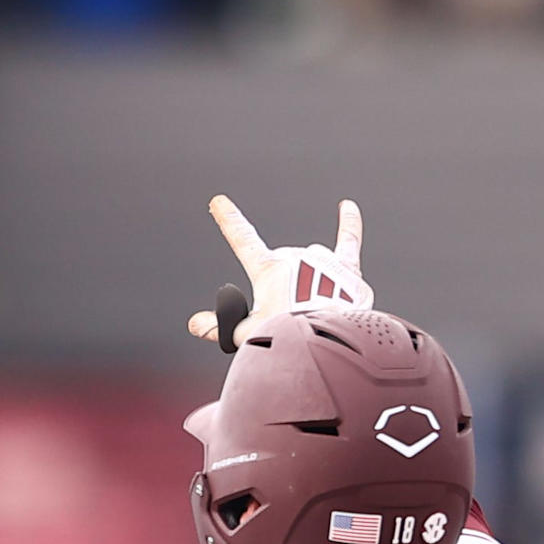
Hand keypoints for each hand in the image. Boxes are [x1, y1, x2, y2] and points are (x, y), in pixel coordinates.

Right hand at [186, 196, 372, 348]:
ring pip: (311, 260)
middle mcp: (296, 256)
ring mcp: (323, 260)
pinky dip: (349, 222)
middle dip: (284, 288)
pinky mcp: (347, 270)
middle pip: (284, 265)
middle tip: (290, 317)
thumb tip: (195, 324)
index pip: (242, 239)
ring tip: (314, 307)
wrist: (332, 342)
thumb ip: (220, 328)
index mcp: (268, 268)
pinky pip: (349, 239)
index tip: (219, 202)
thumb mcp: (247, 335)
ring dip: (309, 278)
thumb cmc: (288, 338)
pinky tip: (348, 206)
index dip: (229, 220)